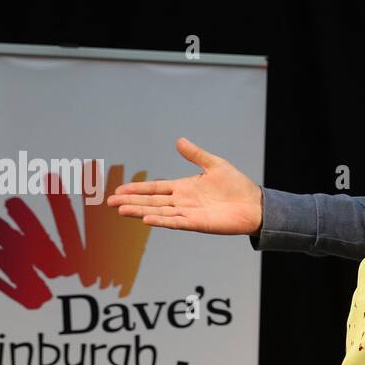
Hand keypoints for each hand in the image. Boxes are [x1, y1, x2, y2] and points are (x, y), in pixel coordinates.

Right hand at [106, 137, 262, 234]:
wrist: (254, 205)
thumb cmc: (237, 185)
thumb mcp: (214, 164)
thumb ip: (195, 154)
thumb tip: (179, 140)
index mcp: (184, 187)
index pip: (155, 188)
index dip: (137, 189)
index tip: (119, 190)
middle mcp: (182, 201)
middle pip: (151, 201)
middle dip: (131, 201)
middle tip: (110, 202)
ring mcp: (188, 213)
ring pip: (158, 212)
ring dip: (139, 211)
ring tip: (121, 210)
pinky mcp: (196, 223)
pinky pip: (174, 222)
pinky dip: (160, 220)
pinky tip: (146, 219)